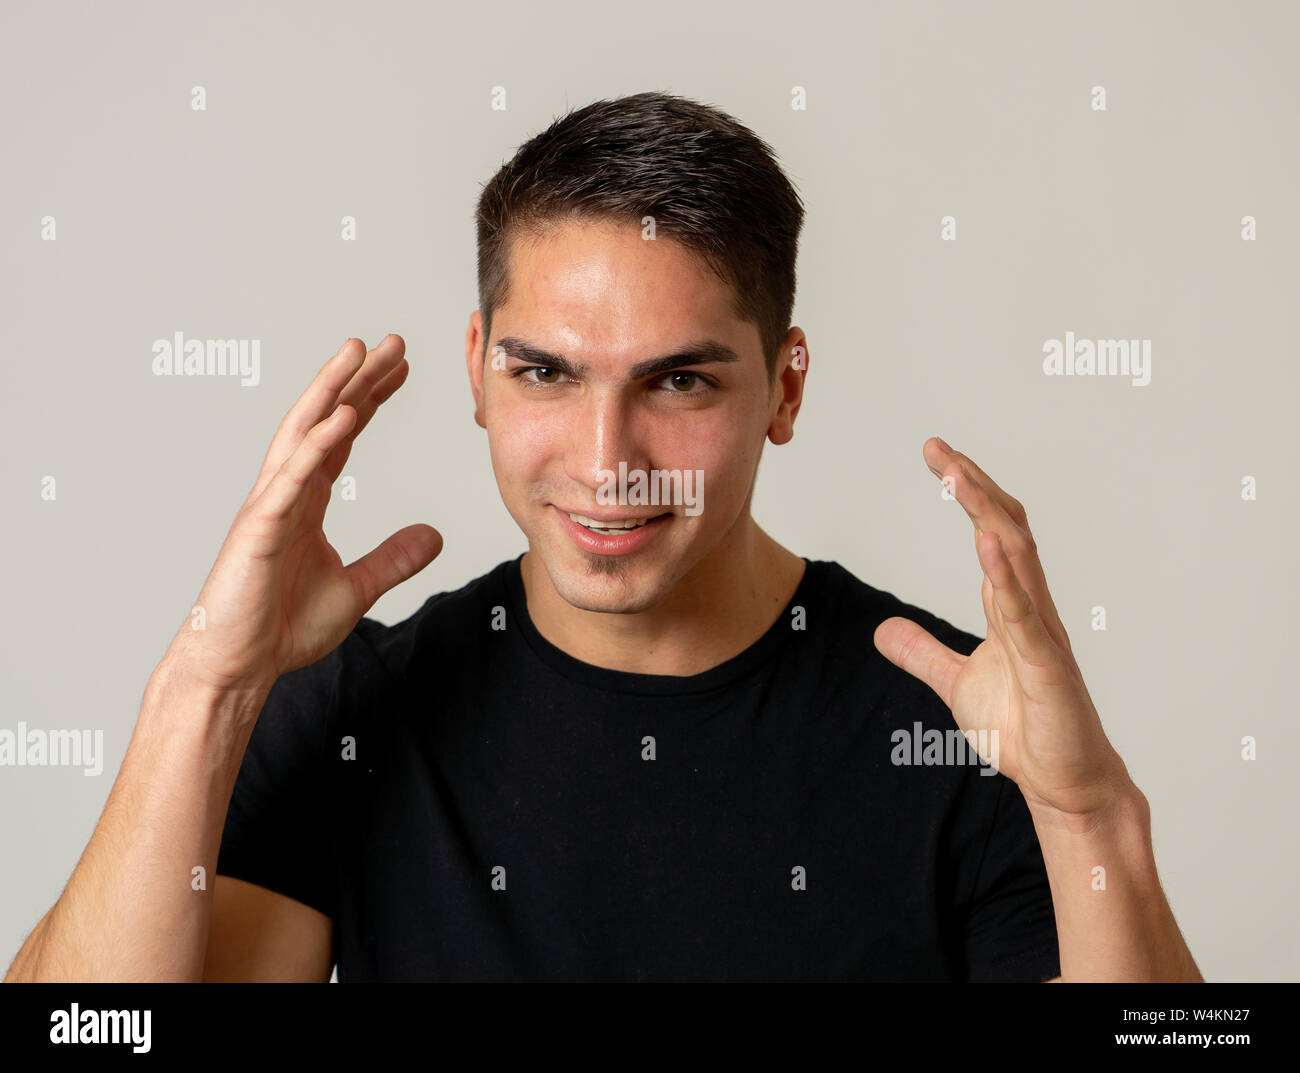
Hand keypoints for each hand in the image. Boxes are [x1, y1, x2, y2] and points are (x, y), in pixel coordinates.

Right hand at [166, 335, 442, 695]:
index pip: (341, 437)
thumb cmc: (280, 628)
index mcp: (305, 501)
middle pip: (324, 421)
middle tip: (391, 342)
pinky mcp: (260, 527)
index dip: (369, 401)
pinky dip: (317, 443)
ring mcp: (270, 505)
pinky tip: (343, 415)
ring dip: (330, 389)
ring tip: (358, 350)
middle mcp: (285, 492)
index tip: (399, 369)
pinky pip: (292, 477)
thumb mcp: (357, 589)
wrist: (239, 665)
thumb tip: (434, 536)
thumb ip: (392, 559)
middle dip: (356, 379)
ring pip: (301, 432)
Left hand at [873, 438, 1131, 822]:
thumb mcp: (956, 683)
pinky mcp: (1047, 667)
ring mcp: (1043, 635)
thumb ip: (923, 652)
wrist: (1064, 782)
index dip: (968, 492)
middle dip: (973, 486)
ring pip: (1018, 560)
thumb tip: (882, 630)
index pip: (992, 533)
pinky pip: (1025, 615)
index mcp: (1013, 606)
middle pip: (1006, 530)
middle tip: (939, 449)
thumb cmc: (1025, 729)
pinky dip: (1006, 577)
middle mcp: (1032, 609)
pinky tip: (987, 544)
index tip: (939, 455)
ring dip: (987, 515)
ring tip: (959, 476)